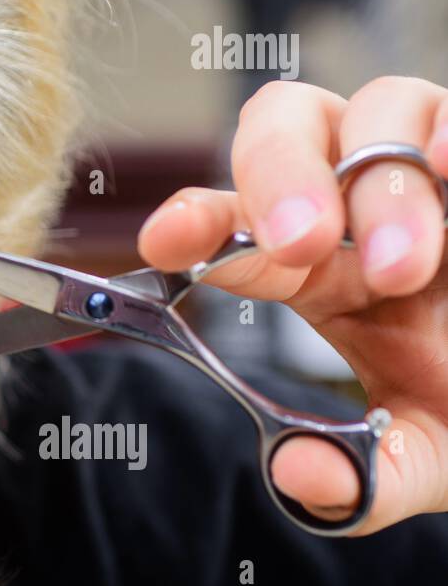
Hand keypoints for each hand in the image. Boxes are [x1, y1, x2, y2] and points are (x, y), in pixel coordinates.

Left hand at [137, 78, 447, 534]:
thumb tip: (297, 476)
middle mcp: (355, 193)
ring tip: (402, 267)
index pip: (231, 221)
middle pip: (281, 124)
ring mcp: (430, 164)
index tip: (164, 241)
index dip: (195, 220)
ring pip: (379, 106)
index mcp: (311, 259)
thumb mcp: (426, 453)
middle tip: (301, 246)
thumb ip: (362, 479)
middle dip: (278, 176)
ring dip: (380, 184)